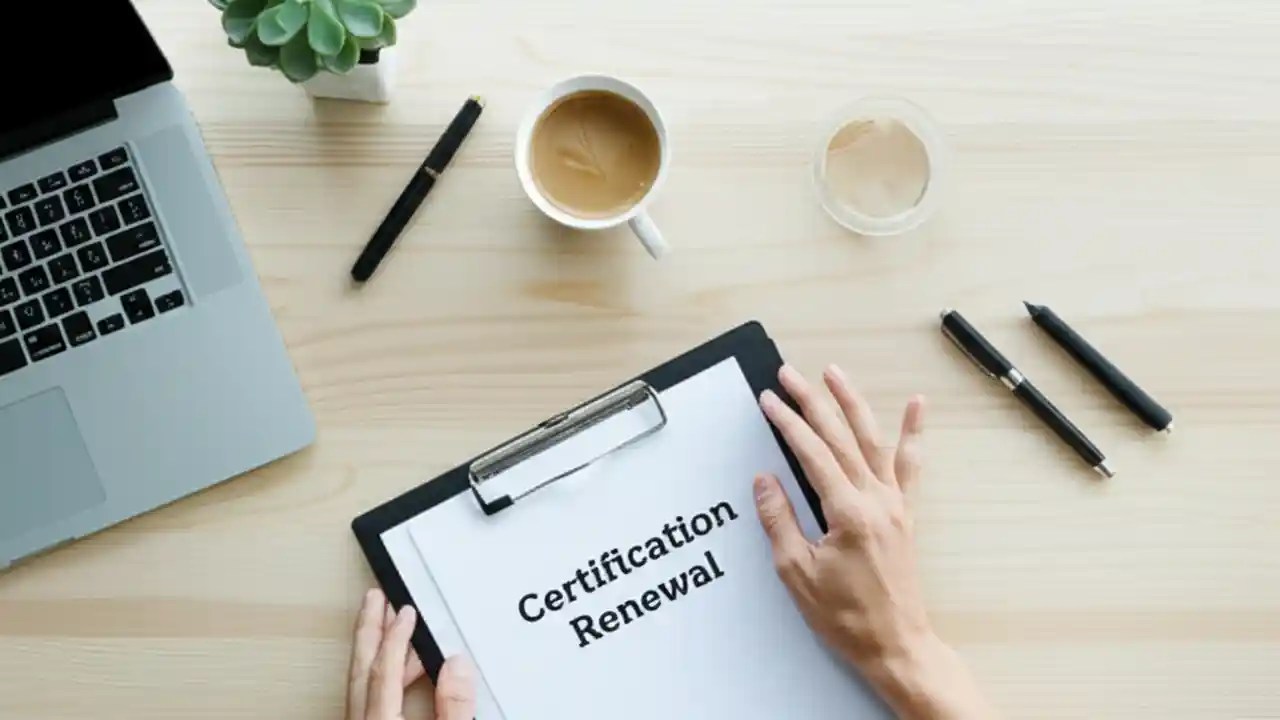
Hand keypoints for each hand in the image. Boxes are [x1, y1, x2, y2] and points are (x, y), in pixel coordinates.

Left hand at [346, 589, 475, 719]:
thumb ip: (454, 706)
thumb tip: (457, 667)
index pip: (383, 671)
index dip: (396, 637)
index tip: (406, 612)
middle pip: (361, 669)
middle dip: (369, 630)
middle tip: (374, 600)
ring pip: (361, 681)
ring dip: (375, 650)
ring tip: (390, 625)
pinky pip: (366, 696)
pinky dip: (379, 675)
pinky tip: (401, 671)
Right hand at [755, 365, 994, 719]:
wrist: (896, 645)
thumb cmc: (847, 618)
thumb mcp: (797, 573)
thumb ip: (780, 521)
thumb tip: (765, 480)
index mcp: (847, 513)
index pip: (811, 454)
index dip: (788, 423)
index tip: (770, 400)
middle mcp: (876, 501)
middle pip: (840, 437)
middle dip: (812, 401)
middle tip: (790, 375)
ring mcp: (894, 504)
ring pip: (873, 440)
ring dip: (852, 403)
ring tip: (834, 374)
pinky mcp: (904, 514)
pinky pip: (909, 466)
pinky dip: (912, 434)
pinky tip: (916, 407)